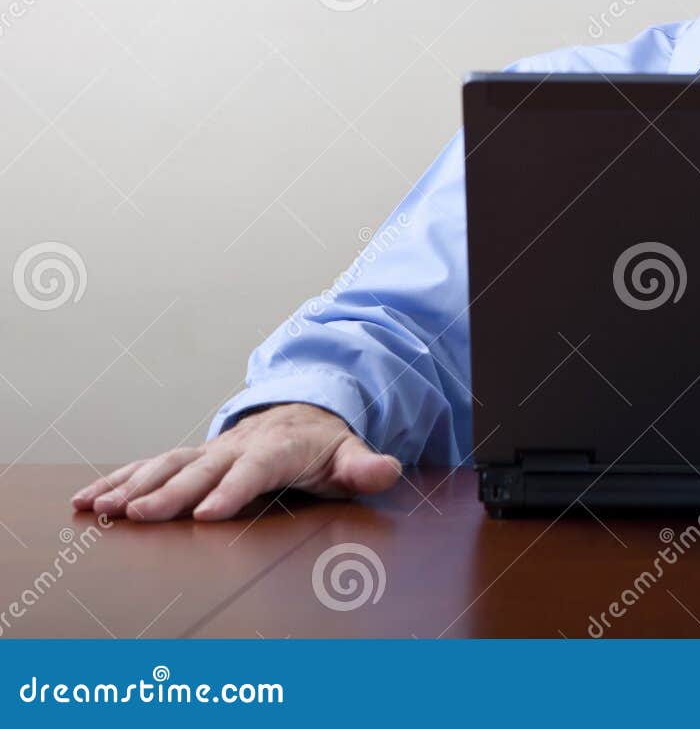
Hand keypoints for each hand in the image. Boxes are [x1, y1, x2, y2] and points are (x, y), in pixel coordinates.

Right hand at [69, 403, 402, 521]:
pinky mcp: (190, 458)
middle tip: (138, 515)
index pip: (254, 470)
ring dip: (132, 486)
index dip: (231, 490)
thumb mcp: (350, 454)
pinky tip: (86, 502)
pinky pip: (148, 467)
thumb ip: (365, 466)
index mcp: (277, 447)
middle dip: (168, 492)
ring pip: (166, 465)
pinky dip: (116, 481)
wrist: (303, 411)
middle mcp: (236, 446)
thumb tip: (386, 470)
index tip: (206, 513)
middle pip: (200, 470)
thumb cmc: (325, 443)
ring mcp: (209, 451)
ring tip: (101, 510)